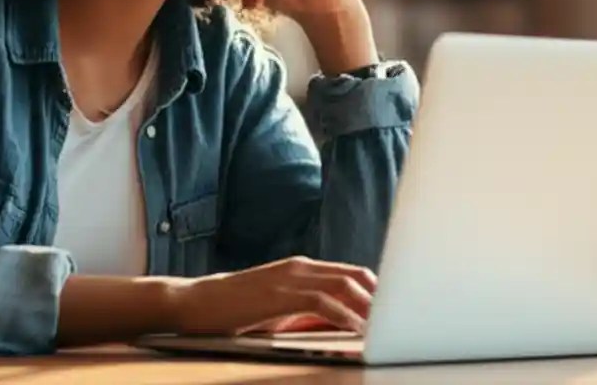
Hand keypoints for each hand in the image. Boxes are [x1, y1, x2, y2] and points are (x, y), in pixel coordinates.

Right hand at [170, 256, 376, 335]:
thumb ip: (304, 310)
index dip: (377, 289)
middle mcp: (300, 267)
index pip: (351, 273)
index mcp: (301, 268)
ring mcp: (289, 279)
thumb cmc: (234, 309)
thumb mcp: (275, 307)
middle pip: (355, 276)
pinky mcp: (279, 295)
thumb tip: (337, 325)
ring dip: (369, 306)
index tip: (396, 308)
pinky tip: (357, 329)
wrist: (194, 302)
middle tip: (402, 317)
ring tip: (388, 325)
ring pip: (343, 286)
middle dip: (381, 297)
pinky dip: (344, 316)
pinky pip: (321, 303)